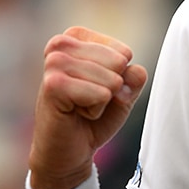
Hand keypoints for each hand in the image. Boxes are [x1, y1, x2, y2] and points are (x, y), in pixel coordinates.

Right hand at [28, 26, 148, 188]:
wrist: (69, 151)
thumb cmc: (92, 118)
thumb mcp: (122, 93)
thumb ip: (134, 77)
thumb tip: (135, 70)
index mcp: (76, 37)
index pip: (123, 52)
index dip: (119, 77)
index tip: (95, 90)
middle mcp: (61, 44)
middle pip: (119, 63)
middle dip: (111, 89)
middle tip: (87, 101)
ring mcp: (54, 63)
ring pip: (110, 79)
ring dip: (102, 101)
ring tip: (80, 107)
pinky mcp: (52, 84)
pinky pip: (100, 94)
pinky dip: (95, 110)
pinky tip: (75, 113)